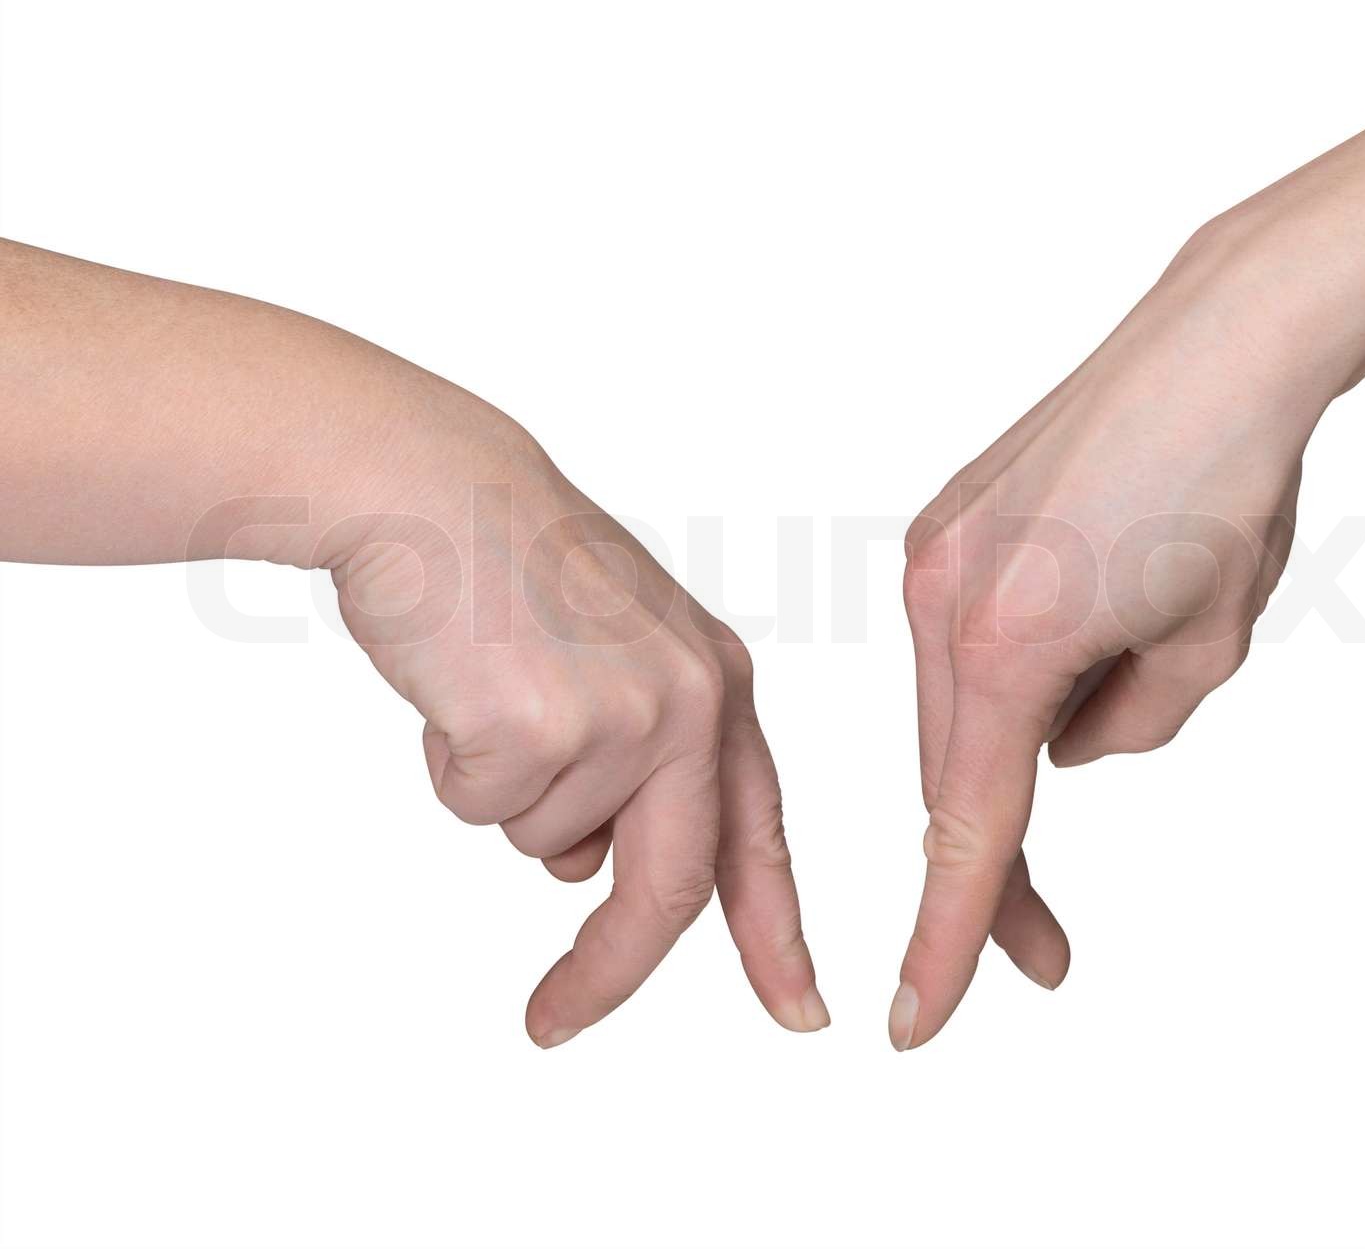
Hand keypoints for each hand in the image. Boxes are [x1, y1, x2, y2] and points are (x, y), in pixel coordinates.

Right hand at [327, 419, 827, 1047]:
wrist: (427, 480)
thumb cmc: (509, 562)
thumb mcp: (614, 651)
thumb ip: (635, 757)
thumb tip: (585, 864)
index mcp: (719, 684)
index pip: (759, 834)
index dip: (776, 933)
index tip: (799, 1010)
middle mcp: (692, 702)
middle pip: (671, 885)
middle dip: (608, 970)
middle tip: (550, 1022)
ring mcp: (621, 715)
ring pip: (546, 840)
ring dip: (500, 787)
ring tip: (486, 682)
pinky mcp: (539, 727)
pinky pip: (479, 807)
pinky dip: (450, 763)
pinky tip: (453, 679)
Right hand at [890, 0, 1364, 1049]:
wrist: (1225, 335)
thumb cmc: (1232, 481)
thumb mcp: (1208, 645)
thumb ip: (1121, 730)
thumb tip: (1058, 748)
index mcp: (1007, 642)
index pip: (972, 827)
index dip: (950, 936)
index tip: (919, 1022)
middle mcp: (941, 599)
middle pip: (958, 774)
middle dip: (1006, 862)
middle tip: (1055, 951)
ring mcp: (934, 553)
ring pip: (961, 705)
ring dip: (1027, 733)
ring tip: (1143, 643)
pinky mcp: (946, 522)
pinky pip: (965, 640)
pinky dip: (1017, 667)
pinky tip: (1096, 605)